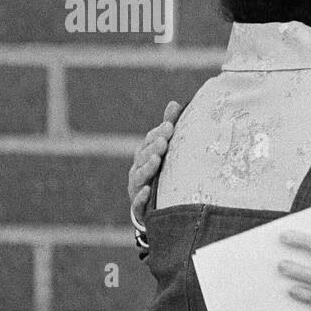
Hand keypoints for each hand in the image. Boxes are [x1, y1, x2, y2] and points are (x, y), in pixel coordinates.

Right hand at [129, 101, 182, 225]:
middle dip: (153, 148)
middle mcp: (138, 170)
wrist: (154, 207)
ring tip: (157, 161)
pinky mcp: (138, 207)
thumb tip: (174, 103)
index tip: (169, 126)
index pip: (149, 142)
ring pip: (140, 176)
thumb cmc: (161, 172)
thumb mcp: (164, 150)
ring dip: (148, 168)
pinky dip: (141, 197)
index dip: (158, 134)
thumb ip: (168, 127)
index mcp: (144, 155)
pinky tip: (148, 191)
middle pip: (143, 157)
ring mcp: (136, 187)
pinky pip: (138, 203)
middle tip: (165, 141)